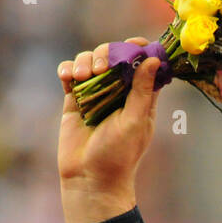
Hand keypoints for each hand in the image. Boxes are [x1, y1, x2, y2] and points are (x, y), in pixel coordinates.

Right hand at [57, 37, 160, 222]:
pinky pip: (69, 74)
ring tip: (81, 76)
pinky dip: (67, 69)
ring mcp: (95, 94)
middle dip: (107, 54)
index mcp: (141, 98)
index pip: (144, 65)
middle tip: (102, 68)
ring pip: (89, 61)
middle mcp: (119, 92)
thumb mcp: (135, 121)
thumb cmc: (119, 155)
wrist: (89, 178)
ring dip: (84, 61)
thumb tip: (154, 60)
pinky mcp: (74, 100)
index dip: (141, 50)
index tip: (135, 45)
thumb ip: (143, 91)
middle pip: (114, 56)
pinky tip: (67, 77)